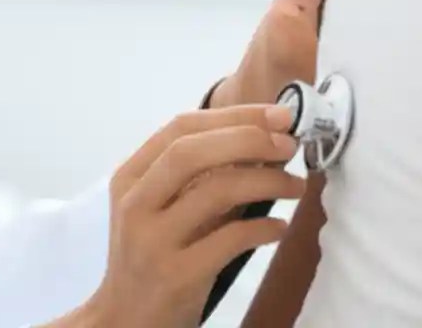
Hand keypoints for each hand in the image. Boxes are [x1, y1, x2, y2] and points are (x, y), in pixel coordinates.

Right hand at [47, 105, 303, 327]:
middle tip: (290, 146)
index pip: (180, 127)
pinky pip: (230, 240)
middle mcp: (135, 203)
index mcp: (129, 177)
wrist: (125, 318)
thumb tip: (260, 141)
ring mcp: (152, 240)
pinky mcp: (176, 275)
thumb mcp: (157, 209)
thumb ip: (194, 177)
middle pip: (192, 151)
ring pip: (215, 191)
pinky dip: (263, 229)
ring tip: (296, 187)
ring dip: (267, 183)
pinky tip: (279, 228)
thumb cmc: (150, 256)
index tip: (278, 115)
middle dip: (249, 139)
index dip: (234, 115)